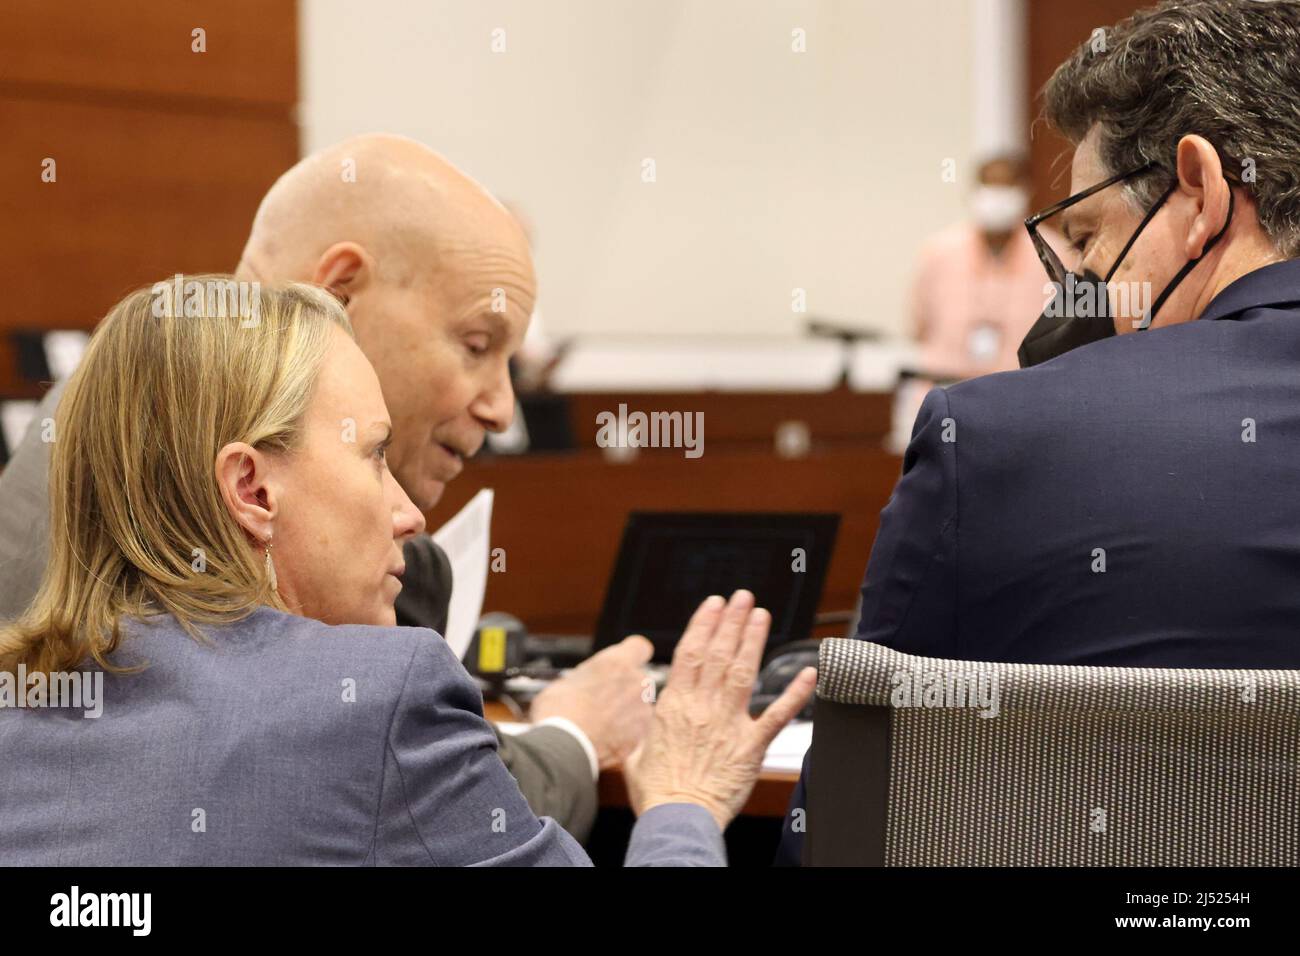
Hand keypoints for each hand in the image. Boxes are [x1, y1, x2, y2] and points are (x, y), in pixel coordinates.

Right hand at [530, 635, 654, 768]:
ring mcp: (642, 711)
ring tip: (601, 723)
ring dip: (627, 712)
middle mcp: (636, 683)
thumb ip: (587, 677)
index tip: (624, 663)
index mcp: (617, 663)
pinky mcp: (640, 736)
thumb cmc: (558, 712)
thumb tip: (585, 682)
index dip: (632, 655)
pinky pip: (637, 731)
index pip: (640, 647)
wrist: (563, 747)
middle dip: (626, 688)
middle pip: (639, 679)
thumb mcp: (566, 681)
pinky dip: (626, 735)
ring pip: (640, 706)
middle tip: (603, 700)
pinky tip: (606, 739)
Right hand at [622, 590, 815, 831]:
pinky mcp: (751, 746)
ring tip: (762, 615)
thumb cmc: (656, 793)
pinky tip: (809, 674)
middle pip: (719, 653)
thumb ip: (647, 734)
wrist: (677, 818)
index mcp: (675, 705)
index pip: (691, 653)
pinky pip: (776, 715)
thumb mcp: (639, 753)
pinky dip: (795, 694)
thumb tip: (646, 729)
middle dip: (732, 621)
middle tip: (743, 597)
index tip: (714, 604)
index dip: (704, 624)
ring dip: (753, 641)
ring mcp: (729, 724)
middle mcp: (703, 707)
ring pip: (743, 672)